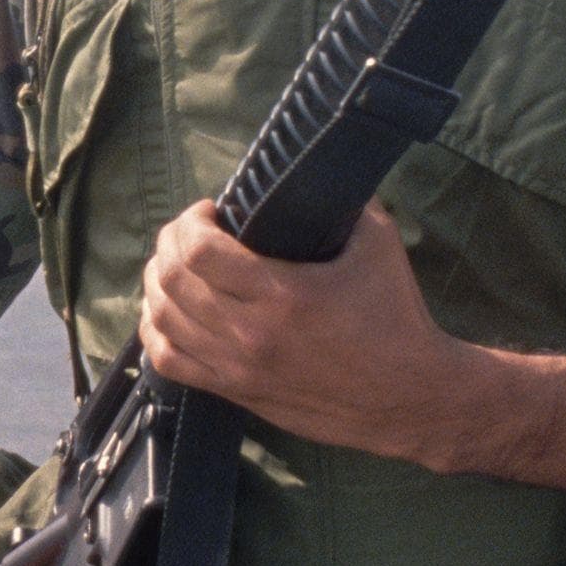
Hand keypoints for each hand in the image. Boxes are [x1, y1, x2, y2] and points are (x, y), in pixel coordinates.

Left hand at [138, 198, 477, 463]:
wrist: (410, 397)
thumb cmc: (397, 318)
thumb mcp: (378, 243)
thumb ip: (344, 200)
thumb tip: (315, 168)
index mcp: (282, 295)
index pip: (197, 251)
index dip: (190, 221)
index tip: (210, 210)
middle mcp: (250, 334)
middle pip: (171, 281)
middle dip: (170, 244)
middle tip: (190, 231)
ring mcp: (239, 368)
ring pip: (161, 321)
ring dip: (157, 283)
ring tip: (175, 264)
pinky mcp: (237, 392)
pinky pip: (169, 363)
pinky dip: (155, 332)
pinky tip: (169, 312)